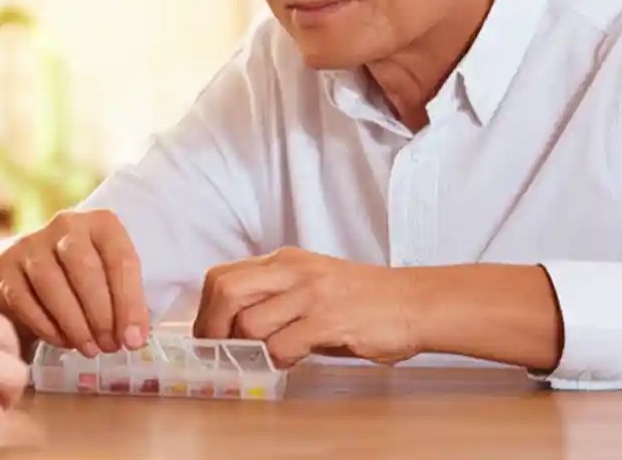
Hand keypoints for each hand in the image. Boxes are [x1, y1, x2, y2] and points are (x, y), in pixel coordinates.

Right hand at [0, 209, 149, 357]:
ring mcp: (32, 243)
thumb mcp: (111, 277)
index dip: (130, 303)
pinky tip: (63, 342)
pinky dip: (46, 326)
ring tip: (89, 349)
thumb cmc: (85, 277)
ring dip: (74, 323)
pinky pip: (24, 299)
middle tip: (109, 346)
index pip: (121, 260)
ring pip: (51, 283)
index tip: (134, 340)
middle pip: (84, 268)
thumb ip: (126, 302)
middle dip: (101, 314)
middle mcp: (67, 225)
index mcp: (102, 223)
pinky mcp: (6, 266)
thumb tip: (134, 338)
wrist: (34, 271)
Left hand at [193, 248, 420, 367]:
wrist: (415, 302)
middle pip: (225, 291)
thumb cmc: (366, 299)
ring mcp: (311, 293)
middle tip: (221, 353)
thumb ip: (277, 298)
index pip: (223, 276)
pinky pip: (283, 346)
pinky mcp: (329, 319)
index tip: (209, 336)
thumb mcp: (314, 284)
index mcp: (286, 261)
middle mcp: (293, 270)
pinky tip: (294, 360)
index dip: (206, 310)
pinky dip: (279, 360)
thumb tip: (235, 330)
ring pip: (250, 323)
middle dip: (213, 328)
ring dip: (252, 350)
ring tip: (269, 356)